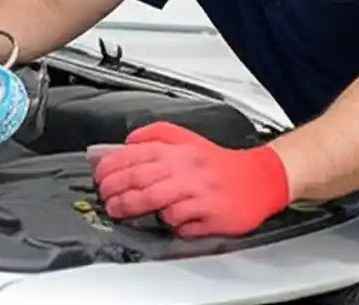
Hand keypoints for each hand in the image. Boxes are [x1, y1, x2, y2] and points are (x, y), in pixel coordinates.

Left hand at [92, 121, 290, 237]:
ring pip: (156, 200)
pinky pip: (181, 223)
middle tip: (105, 197)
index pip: (134, 156)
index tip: (100, 176)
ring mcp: (198, 192)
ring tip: (118, 210)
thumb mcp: (186, 138)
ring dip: (131, 207)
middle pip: (140, 179)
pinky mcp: (210, 214)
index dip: (111, 167)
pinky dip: (170, 224)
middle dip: (115, 190)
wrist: (259, 179)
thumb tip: (126, 142)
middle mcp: (186, 169)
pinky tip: (167, 221)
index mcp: (177, 150)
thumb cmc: (218, 163)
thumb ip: (154, 135)